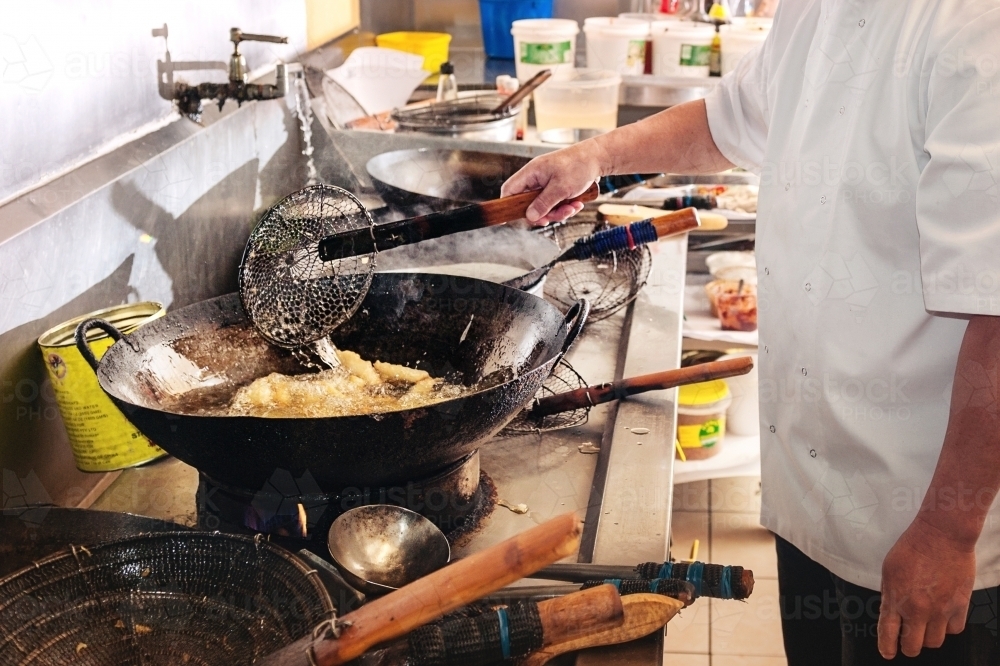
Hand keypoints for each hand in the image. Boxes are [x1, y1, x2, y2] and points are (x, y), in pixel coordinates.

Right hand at [500, 140, 608, 224]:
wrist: (598, 158)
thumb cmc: (579, 166)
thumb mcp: (560, 188)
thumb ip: (543, 204)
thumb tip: (530, 217)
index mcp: (531, 172)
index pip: (510, 189)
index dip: (506, 204)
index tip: (507, 220)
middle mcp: (536, 178)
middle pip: (528, 204)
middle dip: (543, 213)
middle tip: (553, 217)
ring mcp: (547, 184)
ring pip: (544, 206)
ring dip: (558, 212)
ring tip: (572, 207)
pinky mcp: (557, 188)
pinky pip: (555, 204)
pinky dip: (565, 207)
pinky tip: (577, 203)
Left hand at [878, 516, 975, 658]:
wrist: (942, 536)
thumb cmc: (912, 547)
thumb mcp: (889, 570)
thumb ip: (889, 595)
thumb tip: (890, 613)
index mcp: (895, 599)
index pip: (888, 634)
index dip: (887, 648)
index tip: (888, 653)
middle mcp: (917, 609)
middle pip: (913, 646)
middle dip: (908, 646)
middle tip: (907, 640)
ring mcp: (940, 610)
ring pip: (934, 642)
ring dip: (928, 637)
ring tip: (925, 626)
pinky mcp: (960, 606)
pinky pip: (954, 630)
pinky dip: (947, 628)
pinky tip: (942, 618)